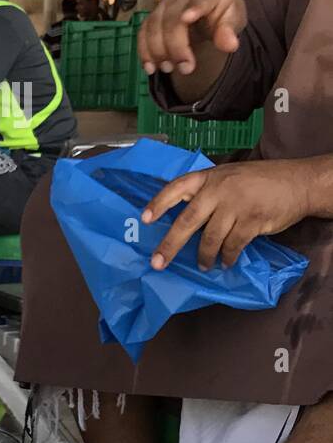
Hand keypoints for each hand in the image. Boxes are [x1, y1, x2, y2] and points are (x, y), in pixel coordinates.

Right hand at [138, 0, 245, 75]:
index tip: (187, 18)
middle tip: (186, 69)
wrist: (208, 5)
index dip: (194, 7)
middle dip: (176, 47)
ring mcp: (164, 3)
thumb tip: (230, 45)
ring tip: (169, 69)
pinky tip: (151, 68)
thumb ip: (230, 31)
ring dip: (158, 52)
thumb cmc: (221, 11)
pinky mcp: (153, 15)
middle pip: (172, 19)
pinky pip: (143, 33)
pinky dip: (144, 52)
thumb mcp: (233, 18)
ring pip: (153, 26)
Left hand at [142, 158, 312, 270]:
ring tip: (204, 265)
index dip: (159, 203)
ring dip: (204, 257)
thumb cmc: (260, 182)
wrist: (299, 183)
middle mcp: (220, 189)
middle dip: (170, 245)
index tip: (144, 219)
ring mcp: (236, 205)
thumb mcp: (230, 178)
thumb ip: (207, 193)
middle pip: (187, 220)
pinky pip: (232, 246)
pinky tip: (226, 262)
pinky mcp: (252, 220)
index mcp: (210, 177)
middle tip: (158, 263)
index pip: (178, 187)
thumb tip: (182, 222)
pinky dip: (227, 258)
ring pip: (210, 239)